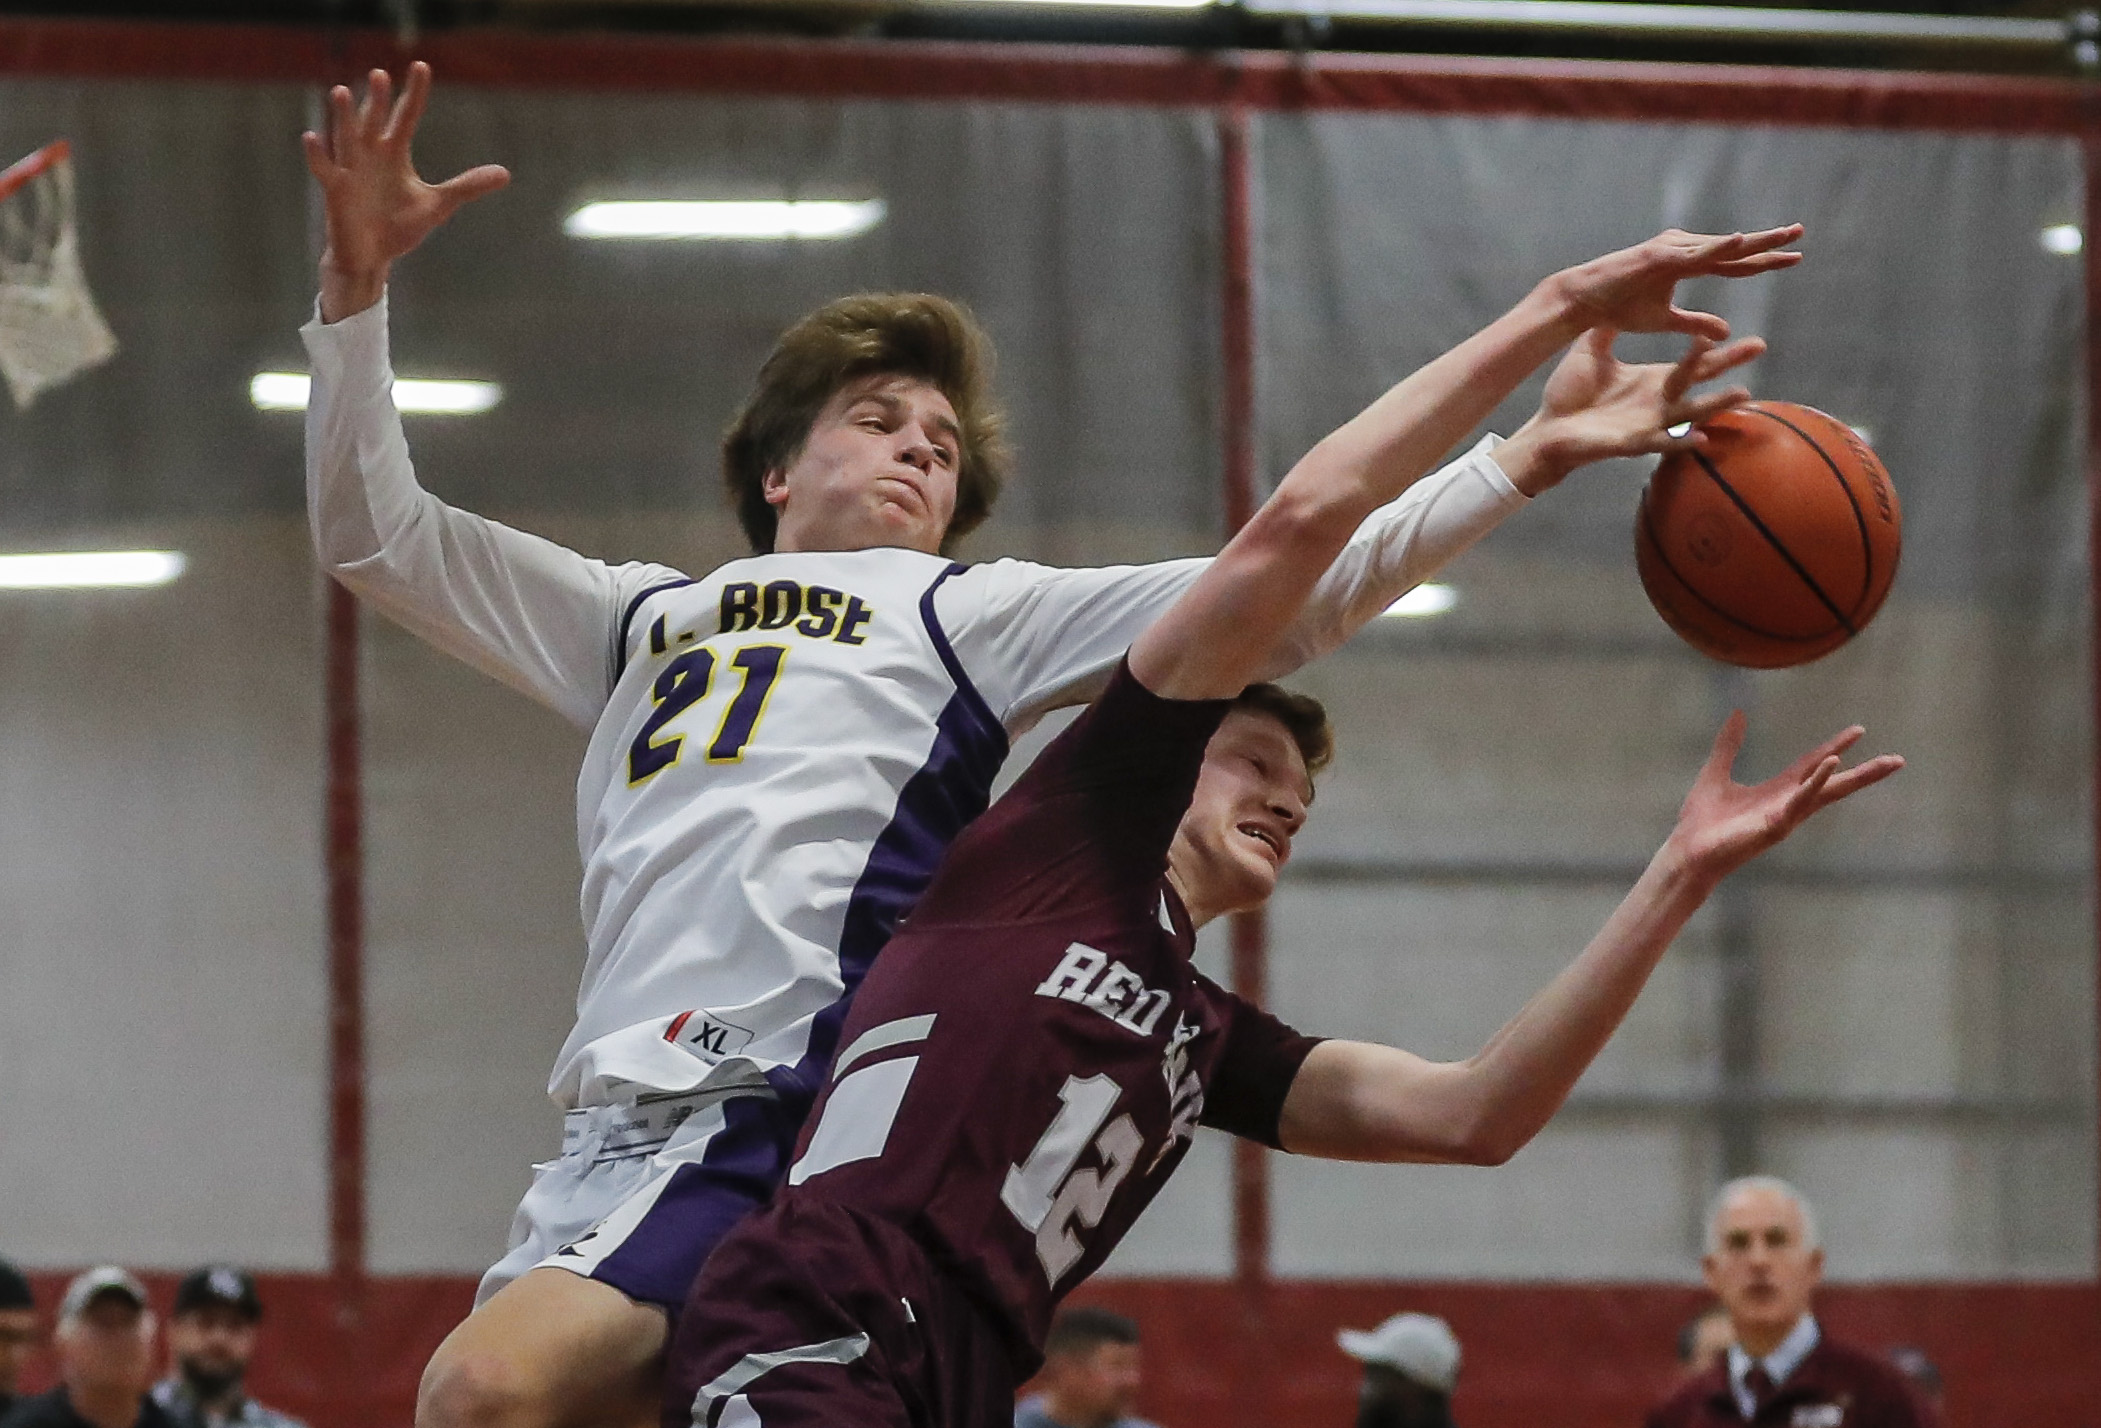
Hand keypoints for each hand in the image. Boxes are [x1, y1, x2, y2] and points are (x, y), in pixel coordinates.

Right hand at [302, 61, 509, 320]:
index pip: (407, 115)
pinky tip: (312, 137)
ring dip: (344, 116)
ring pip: (346, 136)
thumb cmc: (400, 226)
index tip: (421, 65)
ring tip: (342, 92)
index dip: (414, 93)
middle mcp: (370, 154)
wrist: (373, 256)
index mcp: (394, 152)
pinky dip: (317, 154)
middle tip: (381, 75)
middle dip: (377, 100)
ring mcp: (350, 169)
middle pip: (374, 120)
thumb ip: (467, 186)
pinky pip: (324, 169)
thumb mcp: (438, 205)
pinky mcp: (335, 190)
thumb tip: (506, 173)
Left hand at [1496, 329, 1763, 493]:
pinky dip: (1683, 443)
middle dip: (1729, 362)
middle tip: (1760, 344)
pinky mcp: (1635, 443)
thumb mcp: (1591, 355)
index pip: (1691, 359)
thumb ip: (1606, 331)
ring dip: (1717, 403)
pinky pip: (1664, 445)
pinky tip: (1703, 440)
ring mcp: (1651, 424)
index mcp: (1654, 380)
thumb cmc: (1571, 396)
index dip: (1710, 343)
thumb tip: (1614, 300)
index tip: (1731, 325)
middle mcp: (1660, 402)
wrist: (1549, 430)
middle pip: (1701, 379)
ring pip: (1691, 413)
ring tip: (1744, 392)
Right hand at [1548, 226, 1803, 341]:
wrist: (1582, 302)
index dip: (1762, 261)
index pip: (1733, 263)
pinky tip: (1740, 240)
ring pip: (1721, 246)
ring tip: (1785, 234)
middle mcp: (1683, 252)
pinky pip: (1694, 253)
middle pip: (1734, 249)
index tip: (1793, 258)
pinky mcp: (1657, 258)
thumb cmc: (1618, 309)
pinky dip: (1717, 246)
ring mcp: (1671, 251)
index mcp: (1686, 265)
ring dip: (1754, 240)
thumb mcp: (1665, 321)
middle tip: (1800, 232)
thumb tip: (1725, 331)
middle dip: (1768, 241)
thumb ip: (1695, 323)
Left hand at [1667, 713, 1903, 886]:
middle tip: (1899, 760)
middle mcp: (1787, 805)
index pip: (1813, 765)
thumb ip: (1729, 744)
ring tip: (1884, 762)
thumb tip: (1738, 713)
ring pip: (1827, 794)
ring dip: (1854, 777)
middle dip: (1867, 774)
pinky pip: (1801, 802)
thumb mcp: (1716, 772)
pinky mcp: (1775, 826)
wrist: (1686, 852)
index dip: (1835, 747)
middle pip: (1834, 784)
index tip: (1859, 730)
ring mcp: (1784, 817)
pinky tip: (1831, 764)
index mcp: (1776, 792)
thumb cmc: (1701, 822)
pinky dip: (1817, 783)